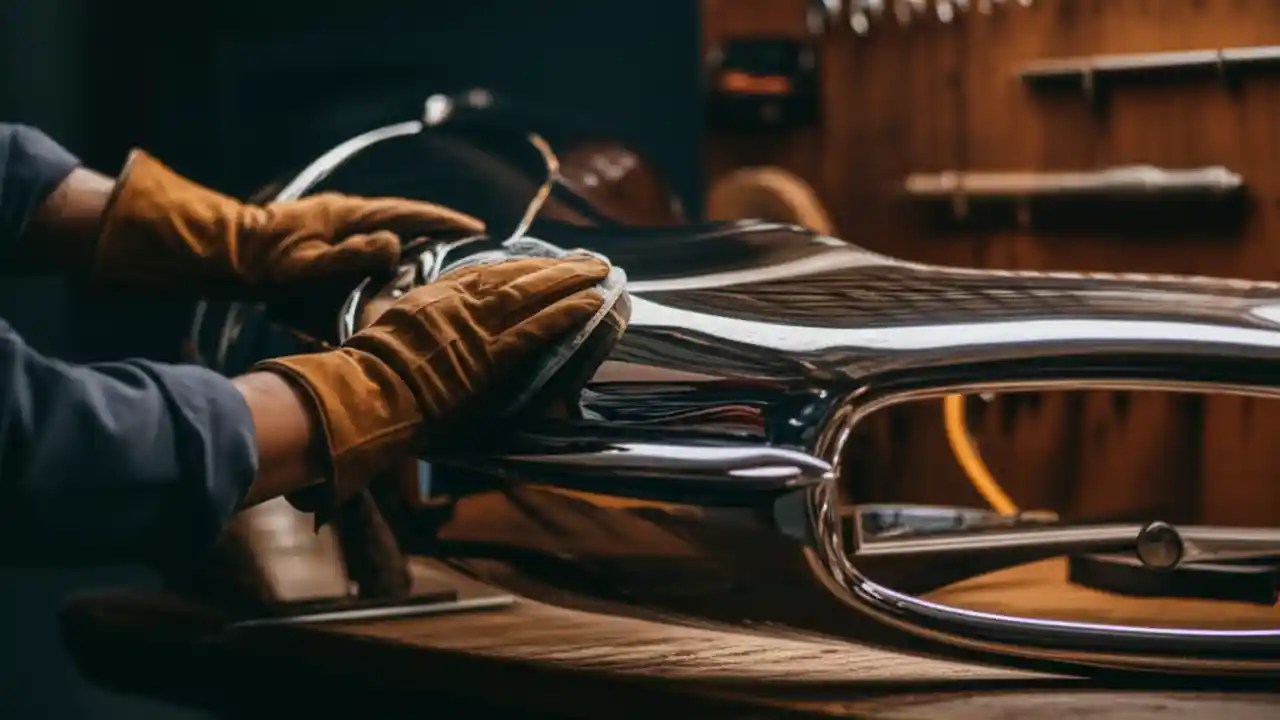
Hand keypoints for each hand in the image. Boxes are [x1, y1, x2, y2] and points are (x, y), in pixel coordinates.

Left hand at [91, 149, 482, 295]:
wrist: (218, 252)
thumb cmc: (260, 261)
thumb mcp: (307, 263)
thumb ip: (352, 255)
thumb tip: (394, 243)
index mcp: (348, 215)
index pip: (409, 213)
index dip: (445, 219)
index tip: (476, 227)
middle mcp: (345, 213)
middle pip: (403, 217)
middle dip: (438, 227)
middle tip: (470, 244)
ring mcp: (334, 223)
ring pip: (387, 228)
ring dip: (417, 239)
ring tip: (444, 257)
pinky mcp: (323, 237)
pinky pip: (369, 240)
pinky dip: (392, 248)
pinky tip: (396, 267)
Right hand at [250, 255, 609, 515]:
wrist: (369, 392)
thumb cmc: (366, 368)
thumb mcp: (380, 323)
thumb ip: (399, 310)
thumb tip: (398, 305)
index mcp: (436, 296)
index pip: (487, 273)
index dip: (520, 267)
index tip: (541, 262)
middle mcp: (462, 304)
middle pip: (519, 276)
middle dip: (557, 267)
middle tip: (589, 259)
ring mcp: (480, 327)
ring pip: (536, 294)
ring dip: (572, 280)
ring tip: (601, 271)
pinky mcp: (495, 355)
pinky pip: (540, 328)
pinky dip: (569, 312)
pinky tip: (593, 303)